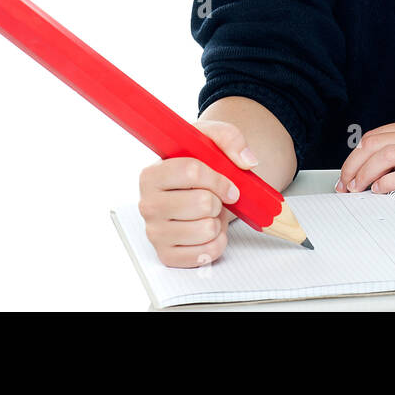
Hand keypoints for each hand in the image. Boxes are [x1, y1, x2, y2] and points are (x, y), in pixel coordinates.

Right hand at [137, 119, 257, 267]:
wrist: (195, 191)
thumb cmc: (200, 166)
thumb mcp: (211, 141)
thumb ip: (230, 138)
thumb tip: (246, 160)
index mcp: (151, 175)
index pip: (191, 172)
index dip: (218, 178)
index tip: (228, 183)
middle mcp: (147, 205)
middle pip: (202, 203)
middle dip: (217, 200)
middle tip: (212, 198)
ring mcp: (155, 233)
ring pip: (206, 229)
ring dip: (217, 221)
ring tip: (208, 213)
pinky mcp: (167, 256)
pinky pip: (206, 254)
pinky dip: (217, 242)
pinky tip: (208, 231)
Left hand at [336, 115, 394, 195]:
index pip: (376, 135)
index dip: (356, 154)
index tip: (348, 171)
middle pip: (373, 145)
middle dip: (352, 166)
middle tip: (344, 184)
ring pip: (384, 157)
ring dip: (364, 174)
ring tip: (357, 190)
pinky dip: (387, 183)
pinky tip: (381, 191)